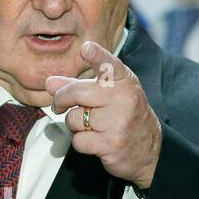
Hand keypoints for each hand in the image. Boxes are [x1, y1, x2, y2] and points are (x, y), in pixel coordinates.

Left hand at [45, 40, 162, 189]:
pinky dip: (81, 142)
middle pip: (77, 93)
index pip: (109, 65)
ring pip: (74, 118)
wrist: (149, 149)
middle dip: (61, 99)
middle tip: (59, 105)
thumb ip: (78, 86)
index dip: (97, 56)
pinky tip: (95, 141)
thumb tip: (50, 83)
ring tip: (90, 125)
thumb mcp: (107, 95)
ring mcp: (118, 122)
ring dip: (75, 124)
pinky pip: (78, 140)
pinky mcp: (111, 144)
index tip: (86, 48)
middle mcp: (123, 98)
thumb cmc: (123, 116)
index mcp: (124, 81)